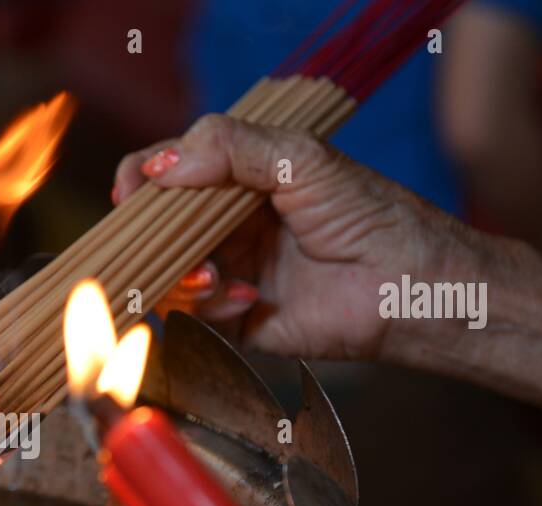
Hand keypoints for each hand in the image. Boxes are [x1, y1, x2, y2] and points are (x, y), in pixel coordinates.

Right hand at [112, 115, 466, 361]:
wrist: (411, 286)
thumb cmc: (370, 215)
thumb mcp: (301, 160)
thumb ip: (230, 148)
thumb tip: (159, 166)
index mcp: (239, 182)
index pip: (168, 173)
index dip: (140, 178)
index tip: (130, 190)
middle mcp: (227, 227)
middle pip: (157, 228)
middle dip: (151, 237)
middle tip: (162, 241)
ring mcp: (230, 273)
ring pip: (168, 275)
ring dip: (180, 277)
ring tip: (213, 276)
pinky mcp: (239, 321)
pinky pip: (197, 317)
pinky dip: (210, 307)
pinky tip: (248, 299)